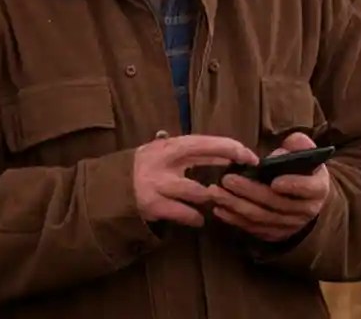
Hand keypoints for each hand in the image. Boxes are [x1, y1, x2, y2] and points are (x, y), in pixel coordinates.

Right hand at [134, 134, 258, 227]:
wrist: (110, 190)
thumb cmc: (141, 169)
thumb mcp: (160, 153)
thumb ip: (188, 152)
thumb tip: (222, 150)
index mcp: (169, 147)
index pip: (204, 141)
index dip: (230, 146)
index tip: (250, 156)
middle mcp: (164, 160)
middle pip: (203, 153)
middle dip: (230, 157)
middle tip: (247, 172)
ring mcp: (159, 183)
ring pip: (198, 190)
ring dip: (211, 196)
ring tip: (217, 199)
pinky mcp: (154, 205)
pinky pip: (184, 213)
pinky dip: (194, 217)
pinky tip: (198, 220)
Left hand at [209, 132, 329, 242]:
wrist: (307, 198)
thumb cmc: (302, 169)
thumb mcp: (305, 153)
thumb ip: (297, 145)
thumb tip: (279, 153)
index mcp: (317, 188)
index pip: (308, 188)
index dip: (293, 185)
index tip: (275, 181)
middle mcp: (306, 211)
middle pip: (276, 203)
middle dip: (250, 192)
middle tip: (228, 180)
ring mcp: (290, 226)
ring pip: (262, 218)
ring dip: (237, 206)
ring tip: (216, 194)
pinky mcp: (275, 234)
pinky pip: (254, 229)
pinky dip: (235, 220)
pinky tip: (219, 209)